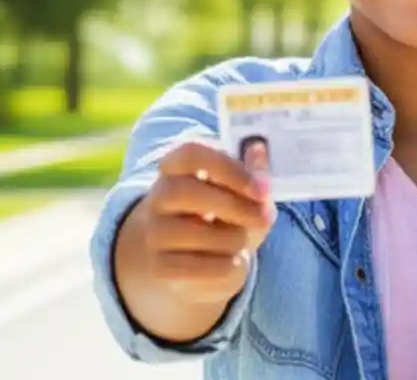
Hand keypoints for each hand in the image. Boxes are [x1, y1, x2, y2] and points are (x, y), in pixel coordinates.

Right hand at [120, 139, 275, 305]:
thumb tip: (260, 149)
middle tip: (262, 218)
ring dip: (232, 239)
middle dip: (231, 206)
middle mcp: (158, 196)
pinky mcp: (158, 267)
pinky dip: (224, 266)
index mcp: (177, 167)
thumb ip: (254, 174)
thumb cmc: (225, 219)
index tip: (262, 189)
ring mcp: (153, 232)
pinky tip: (230, 262)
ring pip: (192, 232)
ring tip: (241, 242)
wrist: (198, 267)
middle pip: (183, 191)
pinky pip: (196, 267)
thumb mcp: (243, 195)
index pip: (190, 154)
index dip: (227, 168)